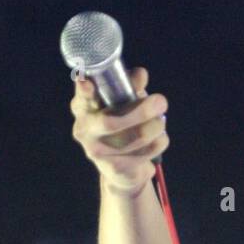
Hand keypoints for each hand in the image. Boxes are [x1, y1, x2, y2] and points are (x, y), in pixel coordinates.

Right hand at [70, 65, 168, 196]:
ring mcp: (97, 151)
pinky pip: (141, 154)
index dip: (84, 90)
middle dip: (140, 111)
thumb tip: (140, 74)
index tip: (88, 83)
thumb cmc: (121, 124)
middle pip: (111, 122)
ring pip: (131, 139)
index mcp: (83, 107)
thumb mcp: (124, 102)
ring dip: (153, 128)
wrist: (122, 169)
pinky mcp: (114, 168)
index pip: (81, 97)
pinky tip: (161, 138)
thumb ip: (130, 87)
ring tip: (161, 121)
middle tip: (161, 101)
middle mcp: (84, 129)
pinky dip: (157, 144)